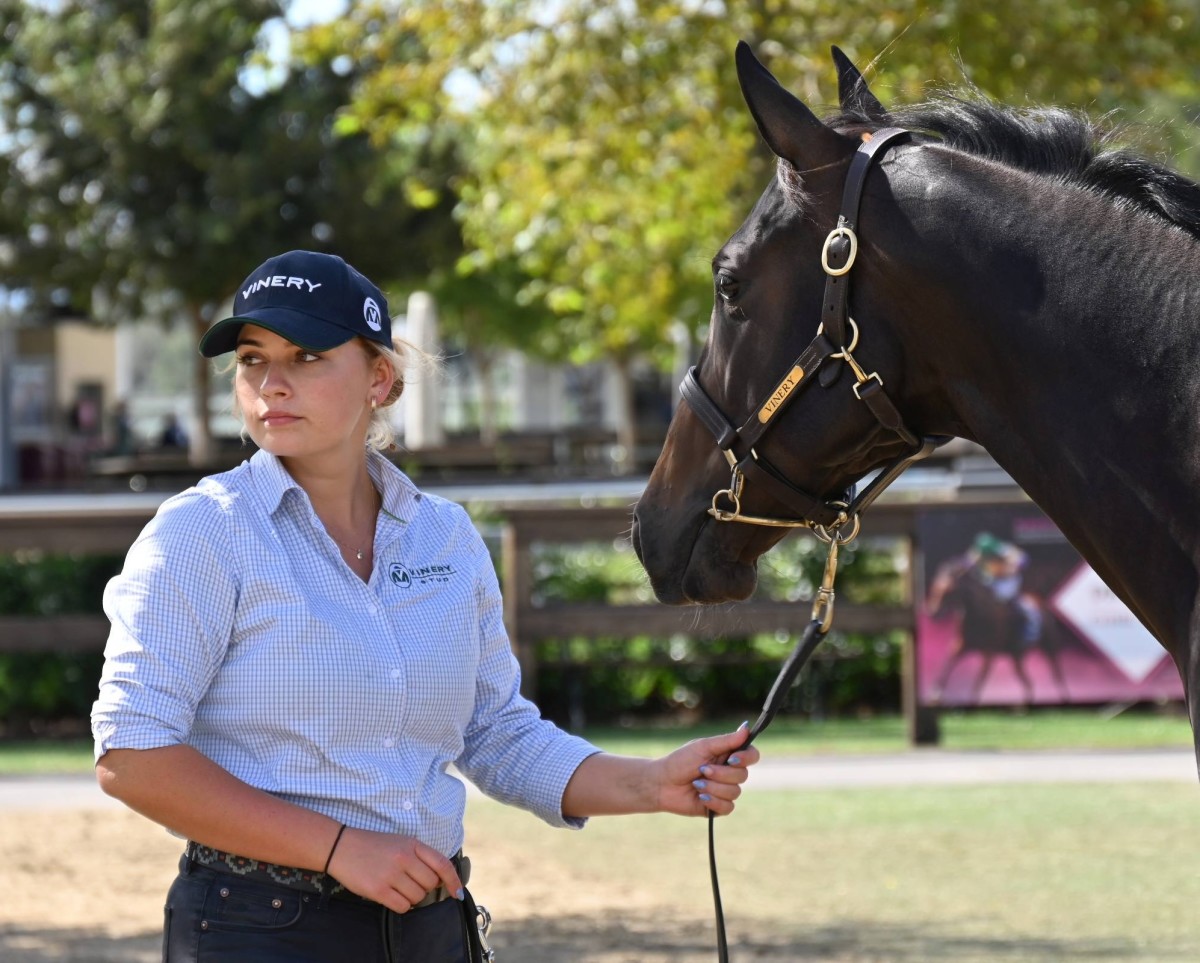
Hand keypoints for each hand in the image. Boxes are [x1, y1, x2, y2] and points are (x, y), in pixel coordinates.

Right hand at [326, 828, 463, 912]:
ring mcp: (391, 874)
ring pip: (417, 897)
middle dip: (425, 888)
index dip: (453, 879)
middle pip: (430, 884)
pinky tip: (391, 895)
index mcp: (412, 844)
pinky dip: (401, 905)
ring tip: (397, 886)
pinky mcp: (378, 890)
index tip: (457, 892)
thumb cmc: (373, 846)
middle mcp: (404, 858)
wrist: (341, 846)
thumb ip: (420, 857)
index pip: (442, 863)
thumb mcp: (400, 842)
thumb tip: (440, 879)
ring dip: (411, 897)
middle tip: (410, 882)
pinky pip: (403, 906)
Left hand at [654, 724, 759, 816]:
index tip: (732, 758)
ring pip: (735, 792)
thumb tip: (746, 728)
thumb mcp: (703, 747)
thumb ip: (726, 740)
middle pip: (743, 775)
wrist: (662, 783)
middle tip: (702, 770)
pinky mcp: (718, 806)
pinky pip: (728, 807)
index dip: (746, 758)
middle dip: (721, 774)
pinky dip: (713, 801)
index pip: (751, 755)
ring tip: (697, 784)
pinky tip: (700, 796)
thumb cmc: (680, 761)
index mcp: (728, 755)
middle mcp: (729, 773)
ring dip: (713, 787)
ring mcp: (724, 790)